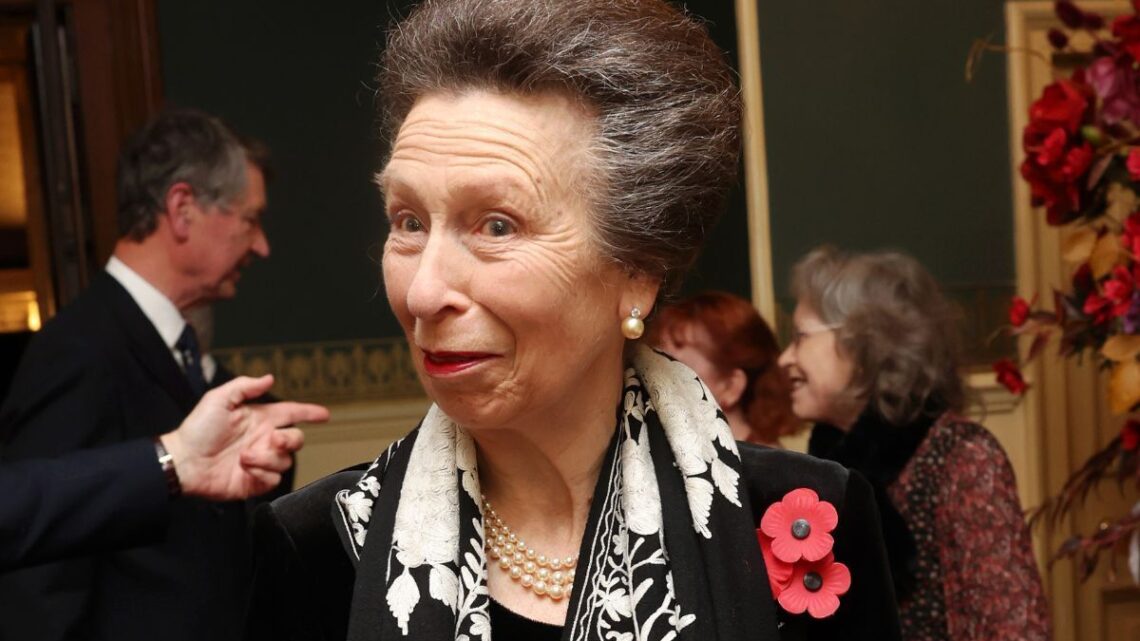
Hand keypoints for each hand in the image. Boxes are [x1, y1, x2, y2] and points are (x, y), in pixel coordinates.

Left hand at [160, 375, 329, 500]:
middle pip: (296, 438)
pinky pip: (274, 479)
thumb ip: (245, 387)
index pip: (292, 413)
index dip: (309, 412)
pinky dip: (262, 474)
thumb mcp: (218, 399)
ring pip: (286, 460)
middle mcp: (264, 439)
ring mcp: (261, 462)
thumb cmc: (197, 430)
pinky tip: (246, 470)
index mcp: (259, 418)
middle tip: (271, 439)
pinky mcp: (255, 482)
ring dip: (267, 457)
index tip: (324, 415)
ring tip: (244, 457)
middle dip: (289, 439)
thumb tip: (269, 378)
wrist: (184, 462)